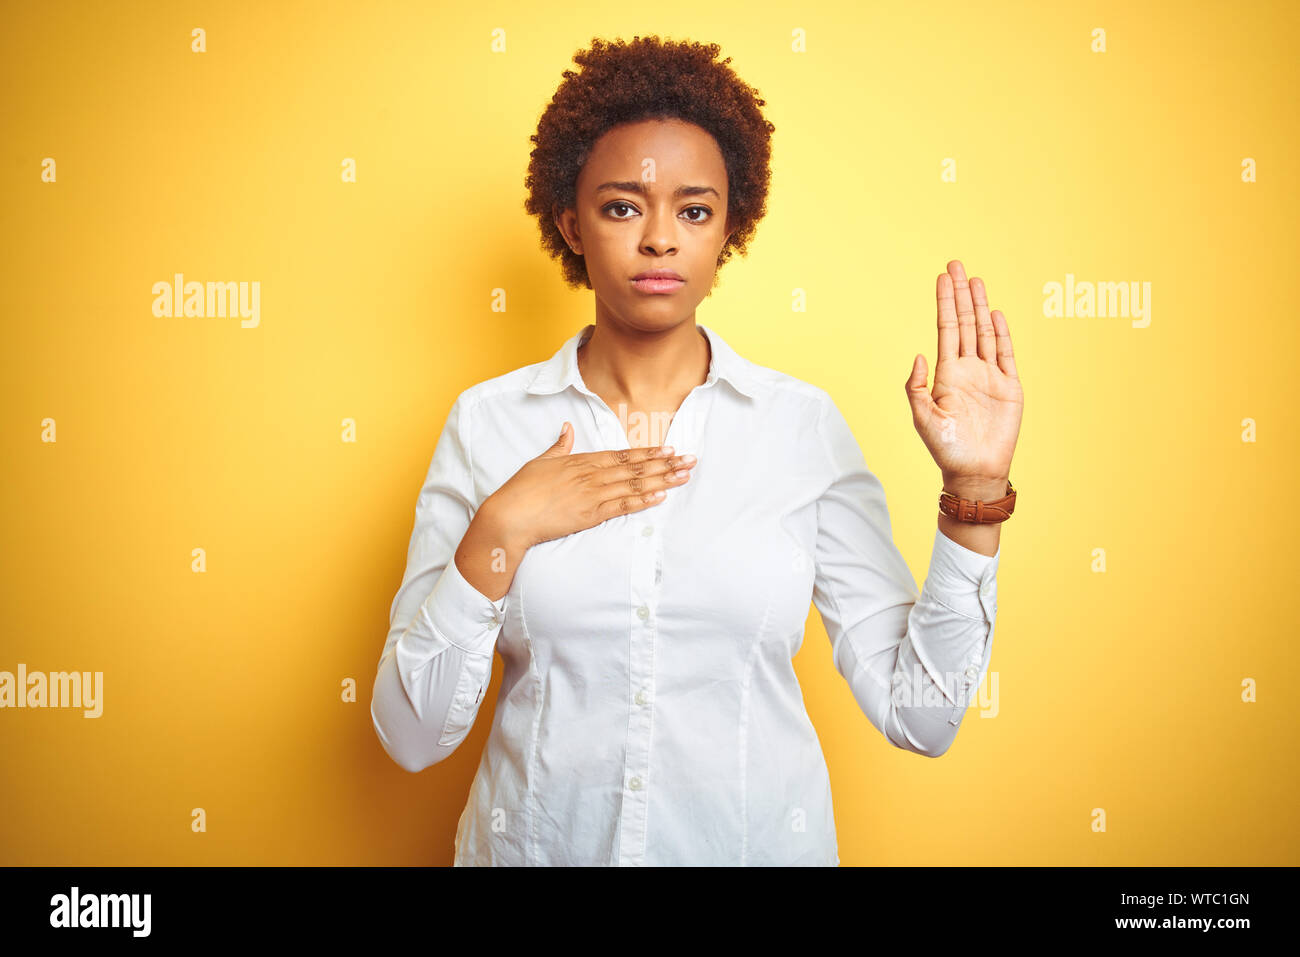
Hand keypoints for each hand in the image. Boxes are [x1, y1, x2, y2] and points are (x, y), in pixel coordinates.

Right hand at [485, 422, 696, 549]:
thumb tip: (568, 428)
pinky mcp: (590, 515)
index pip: (623, 455)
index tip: (669, 449)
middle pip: (636, 468)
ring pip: (634, 485)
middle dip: (666, 464)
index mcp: (582, 461)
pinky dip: (642, 500)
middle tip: (690, 460)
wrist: (510, 515)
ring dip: (662, 480)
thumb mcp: (541, 461)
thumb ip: (559, 445)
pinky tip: (661, 496)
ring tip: (684, 476)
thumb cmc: (522, 490)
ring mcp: (592, 494)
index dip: (648, 452)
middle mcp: (591, 475)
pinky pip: (621, 506)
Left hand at [905, 260, 1022, 492]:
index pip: (946, 329)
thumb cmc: (945, 449)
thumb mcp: (922, 418)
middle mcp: (968, 370)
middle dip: (960, 294)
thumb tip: (919, 354)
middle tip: (956, 265)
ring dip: (980, 306)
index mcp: (946, 375)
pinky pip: (1006, 355)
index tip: (942, 277)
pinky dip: (1002, 334)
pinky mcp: (1010, 388)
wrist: (973, 472)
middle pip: (965, 323)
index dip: (944, 303)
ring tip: (976, 280)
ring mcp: (990, 377)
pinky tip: (995, 314)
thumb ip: (915, 386)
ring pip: (985, 333)